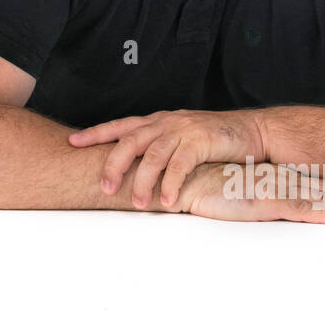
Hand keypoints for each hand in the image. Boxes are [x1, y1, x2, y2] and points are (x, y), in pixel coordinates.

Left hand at [69, 109, 267, 208]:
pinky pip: (180, 165)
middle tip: (103, 187)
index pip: (121, 126)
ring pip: (153, 154)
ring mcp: (184, 129)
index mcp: (158, 121)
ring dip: (142, 181)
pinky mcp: (202, 140)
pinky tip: (167, 201)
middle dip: (113, 164)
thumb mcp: (180, 139)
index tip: (72, 142)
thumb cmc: (213, 140)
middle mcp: (167, 122)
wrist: (252, 132)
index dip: (96, 133)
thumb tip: (131, 168)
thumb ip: (158, 147)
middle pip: (130, 140)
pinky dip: (171, 184)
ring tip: (136, 203)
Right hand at [170, 162, 324, 222]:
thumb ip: (256, 191)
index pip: (315, 182)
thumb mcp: (236, 189)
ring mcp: (271, 188)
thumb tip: (271, 199)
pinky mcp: (261, 200)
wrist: (180, 180)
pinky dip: (321, 213)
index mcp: (273, 176)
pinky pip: (298, 208)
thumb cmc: (202, 186)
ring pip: (318, 197)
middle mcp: (277, 179)